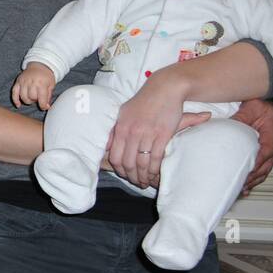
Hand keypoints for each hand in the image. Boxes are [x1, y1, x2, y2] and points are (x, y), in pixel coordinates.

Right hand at [12, 63, 55, 109]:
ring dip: (27, 100)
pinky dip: (15, 100)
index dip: (43, 106)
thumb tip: (45, 106)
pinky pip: (14, 93)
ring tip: (31, 97)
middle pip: (31, 98)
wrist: (39, 65)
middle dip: (35, 100)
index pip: (41, 99)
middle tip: (38, 97)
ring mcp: (23, 82)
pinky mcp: (17, 82)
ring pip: (23, 97)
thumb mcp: (51, 85)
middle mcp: (31, 82)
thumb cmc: (46, 76)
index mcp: (41, 83)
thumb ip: (48, 96)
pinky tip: (18, 105)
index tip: (44, 107)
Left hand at [106, 69, 208, 187]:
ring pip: (141, 163)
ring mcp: (147, 134)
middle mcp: (131, 133)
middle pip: (128, 163)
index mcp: (120, 128)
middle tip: (138, 183)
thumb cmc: (143, 102)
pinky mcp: (162, 135)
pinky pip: (156, 158)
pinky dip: (155, 169)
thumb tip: (108, 144)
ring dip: (144, 176)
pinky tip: (156, 174)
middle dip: (132, 177)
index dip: (120, 170)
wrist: (164, 89)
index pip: (115, 157)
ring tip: (147, 182)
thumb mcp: (124, 114)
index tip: (126, 175)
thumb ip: (116, 130)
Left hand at [231, 99, 272, 194]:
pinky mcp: (266, 152)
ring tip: (241, 190)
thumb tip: (227, 127)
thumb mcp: (251, 109)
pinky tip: (247, 187)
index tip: (246, 172)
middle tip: (239, 185)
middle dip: (252, 178)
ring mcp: (270, 151)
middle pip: (265, 167)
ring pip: (264, 170)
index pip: (265, 153)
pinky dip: (255, 178)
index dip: (256, 164)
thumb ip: (241, 118)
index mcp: (271, 136)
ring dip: (253, 181)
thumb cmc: (264, 106)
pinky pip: (262, 168)